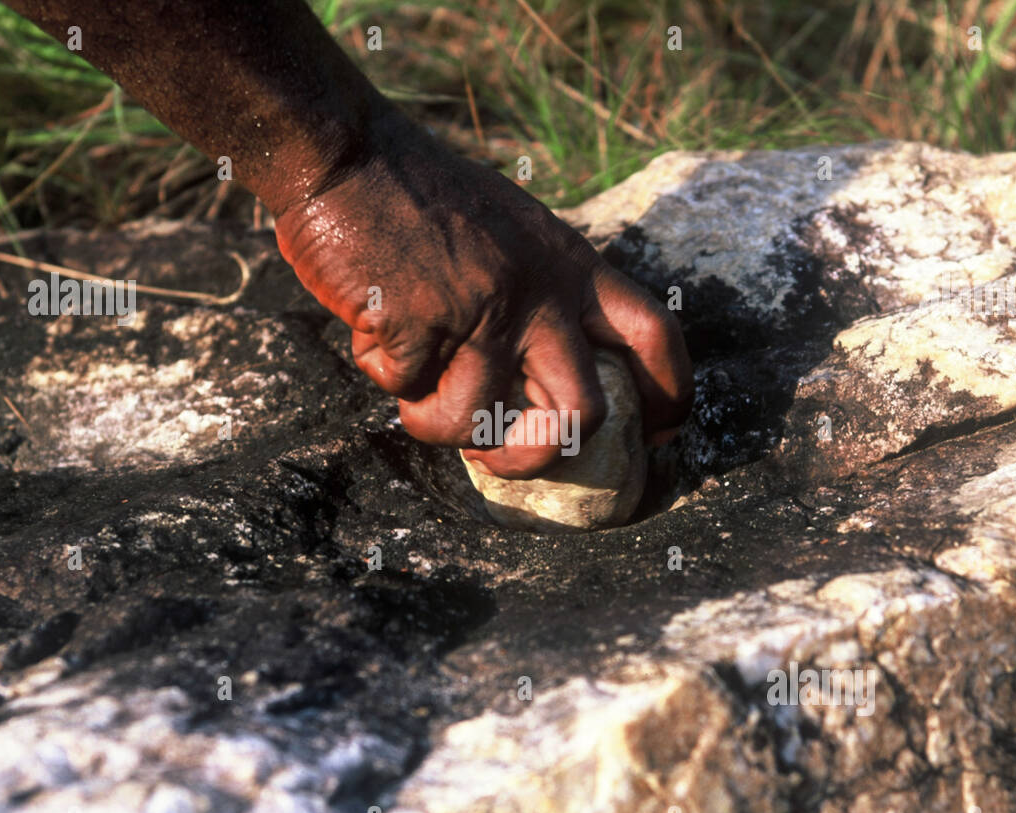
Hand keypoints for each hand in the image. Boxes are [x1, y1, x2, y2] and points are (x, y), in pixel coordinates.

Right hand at [274, 114, 692, 477]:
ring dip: (433, 422)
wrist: (347, 153)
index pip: (654, 334)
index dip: (668, 396)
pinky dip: (384, 374)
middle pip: (582, 413)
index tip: (655, 437)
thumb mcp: (512, 230)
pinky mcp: (417, 324)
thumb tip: (540, 379)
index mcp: (569, 265)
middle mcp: (537, 292)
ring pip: (475, 420)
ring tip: (411, 392)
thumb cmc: (422, 194)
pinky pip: (406, 390)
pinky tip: (374, 330)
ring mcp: (479, 310)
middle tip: (497, 457)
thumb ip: (540, 291)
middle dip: (537, 456)